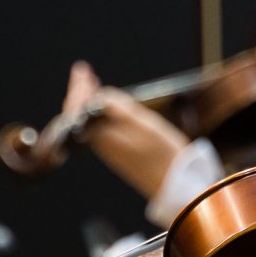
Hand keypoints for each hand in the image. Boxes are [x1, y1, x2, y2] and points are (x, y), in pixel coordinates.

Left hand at [66, 62, 188, 201]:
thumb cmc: (164, 154)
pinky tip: (104, 104)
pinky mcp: (119, 154)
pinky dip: (98, 112)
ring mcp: (109, 151)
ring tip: (90, 83)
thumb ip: (120, 109)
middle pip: (80, 114)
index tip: (82, 69)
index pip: (79, 108)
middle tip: (82, 71)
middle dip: (80, 91)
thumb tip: (99, 96)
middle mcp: (100, 145)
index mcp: (102, 136)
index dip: (79, 87)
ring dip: (88, 100)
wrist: (176, 187)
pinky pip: (100, 128)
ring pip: (89, 121)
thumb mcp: (145, 124)